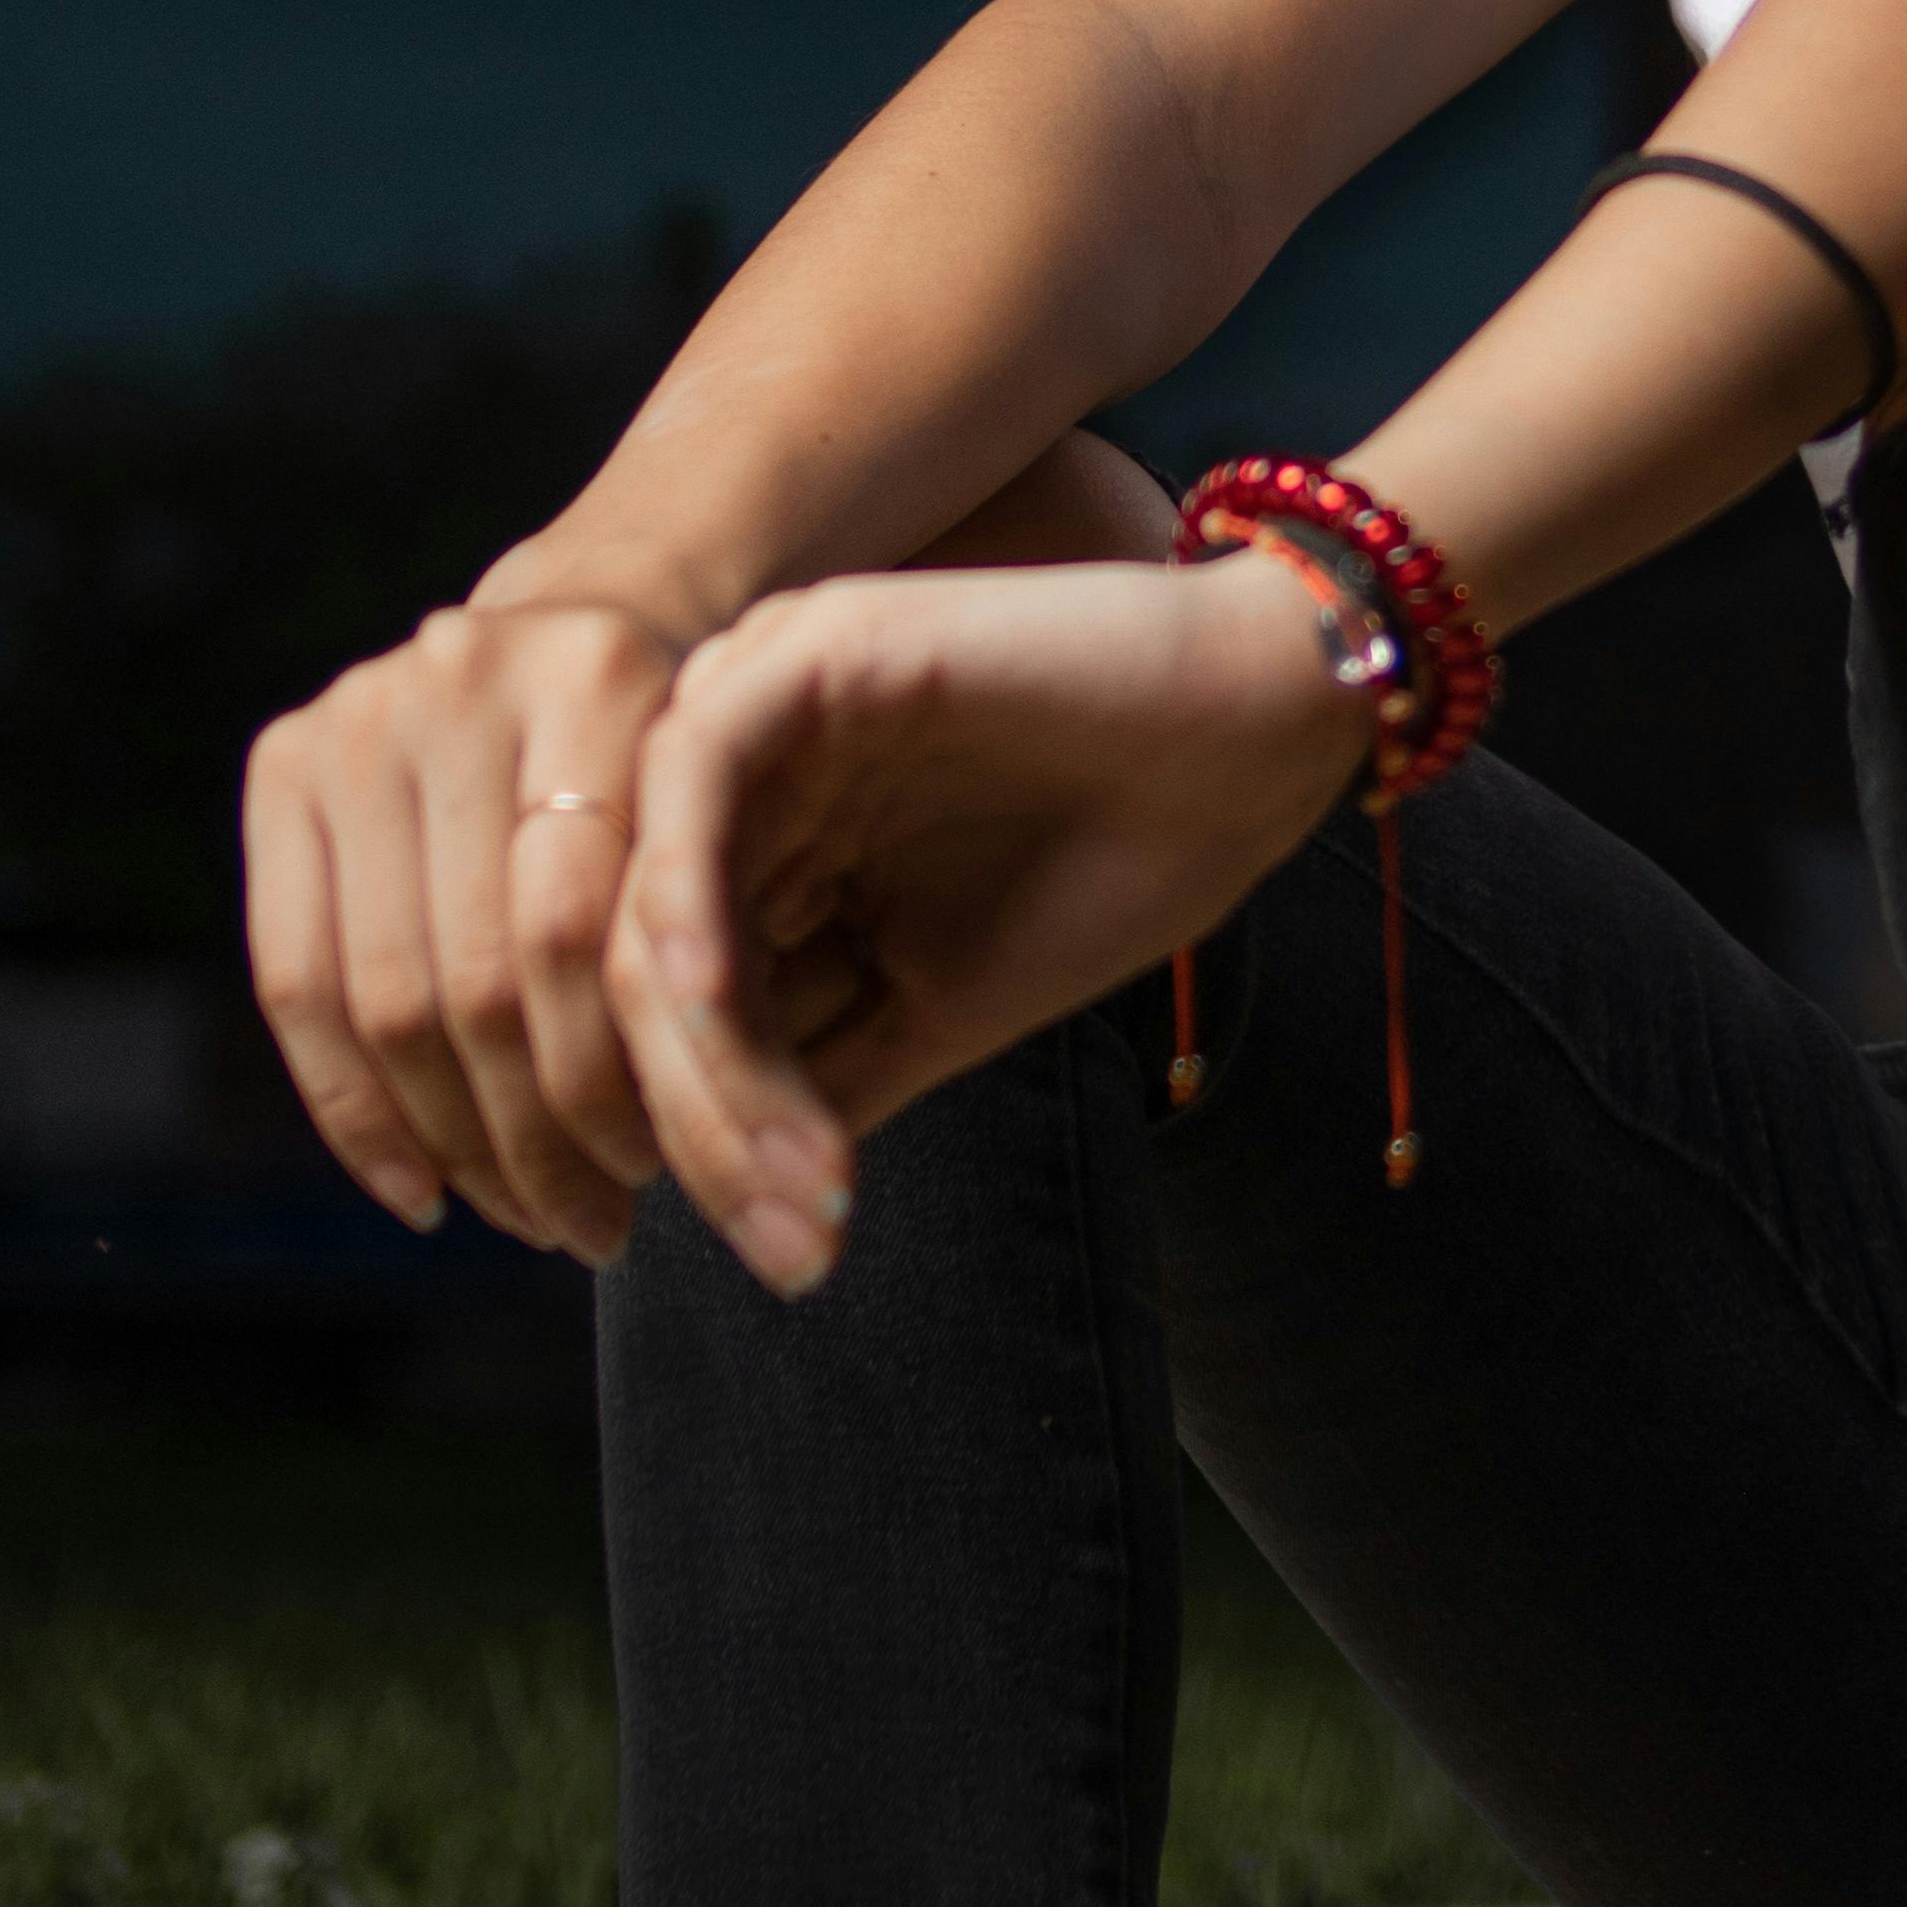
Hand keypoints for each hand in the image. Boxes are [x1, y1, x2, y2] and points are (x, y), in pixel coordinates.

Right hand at [243, 589, 690, 1261]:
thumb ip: (708, 916)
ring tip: (527, 1217)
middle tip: (596, 1226)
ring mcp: (359, 714)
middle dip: (542, 1132)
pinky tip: (421, 1192)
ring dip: (457, 1143)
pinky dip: (358, 1110)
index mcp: (596, 670)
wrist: (580, 631)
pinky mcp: (284, 762)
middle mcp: (462, 673)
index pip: (579, 932)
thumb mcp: (732, 802)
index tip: (663, 1178)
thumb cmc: (688, 758)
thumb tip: (727, 1137)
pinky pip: (298, 981)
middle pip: (483, 976)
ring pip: (389, 998)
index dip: (614, 1079)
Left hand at [604, 550, 1367, 1296]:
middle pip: (640, 967)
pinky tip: (736, 1024)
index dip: (708, 1143)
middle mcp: (745, 772)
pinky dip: (693, 911)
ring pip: (650, 896)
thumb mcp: (946, 1000)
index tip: (795, 1262)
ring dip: (705, 1054)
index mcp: (771, 843)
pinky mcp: (805, 645)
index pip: (676, 1010)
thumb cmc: (1131, 852)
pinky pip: (692, 782)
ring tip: (802, 1176)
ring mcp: (764, 701)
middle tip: (796, 1240)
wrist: (1266, 727)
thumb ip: (820, 1071)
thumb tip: (709, 1199)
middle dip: (706, 1121)